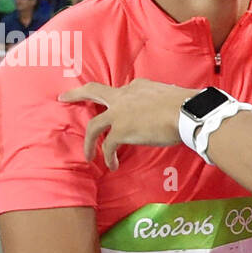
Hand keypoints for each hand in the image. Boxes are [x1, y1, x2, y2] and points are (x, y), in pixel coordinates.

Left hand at [59, 79, 195, 167]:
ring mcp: (120, 113)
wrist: (188, 112)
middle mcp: (124, 96)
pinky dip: (107, 157)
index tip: (123, 111)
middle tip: (63, 98)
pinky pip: (108, 146)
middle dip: (77, 94)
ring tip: (88, 155)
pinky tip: (112, 166)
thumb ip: (164, 101)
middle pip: (94, 92)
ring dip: (89, 142)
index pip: (123, 92)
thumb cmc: (188, 105)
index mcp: (138, 86)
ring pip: (94, 126)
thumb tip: (173, 111)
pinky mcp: (121, 130)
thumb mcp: (172, 96)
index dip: (121, 102)